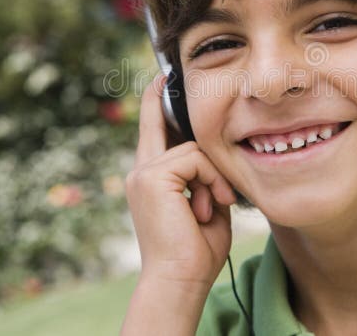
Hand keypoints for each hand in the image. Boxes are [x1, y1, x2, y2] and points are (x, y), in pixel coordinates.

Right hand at [125, 73, 237, 291]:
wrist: (180, 279)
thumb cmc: (196, 250)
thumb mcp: (205, 204)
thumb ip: (204, 177)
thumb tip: (214, 154)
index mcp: (152, 178)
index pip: (153, 130)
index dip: (156, 102)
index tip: (160, 75)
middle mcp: (141, 171)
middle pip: (158, 120)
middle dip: (166, 99)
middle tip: (171, 84)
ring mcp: (144, 173)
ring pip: (193, 148)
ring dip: (214, 176)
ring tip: (215, 204)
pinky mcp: (153, 177)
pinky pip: (196, 159)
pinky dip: (212, 181)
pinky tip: (210, 205)